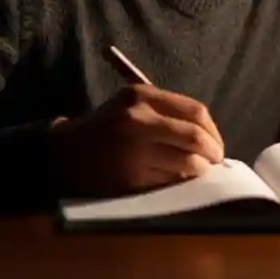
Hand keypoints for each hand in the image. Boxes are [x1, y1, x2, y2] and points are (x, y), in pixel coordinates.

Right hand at [48, 84, 223, 195]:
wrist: (64, 153)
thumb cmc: (107, 128)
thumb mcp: (131, 105)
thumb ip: (168, 112)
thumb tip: (210, 135)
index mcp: (141, 96)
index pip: (195, 111)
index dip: (213, 130)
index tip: (215, 142)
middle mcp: (137, 120)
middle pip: (194, 137)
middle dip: (213, 152)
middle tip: (216, 160)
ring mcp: (132, 150)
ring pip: (186, 163)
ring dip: (199, 170)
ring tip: (198, 171)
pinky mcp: (129, 177)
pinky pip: (169, 181)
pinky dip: (179, 182)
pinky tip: (175, 179)